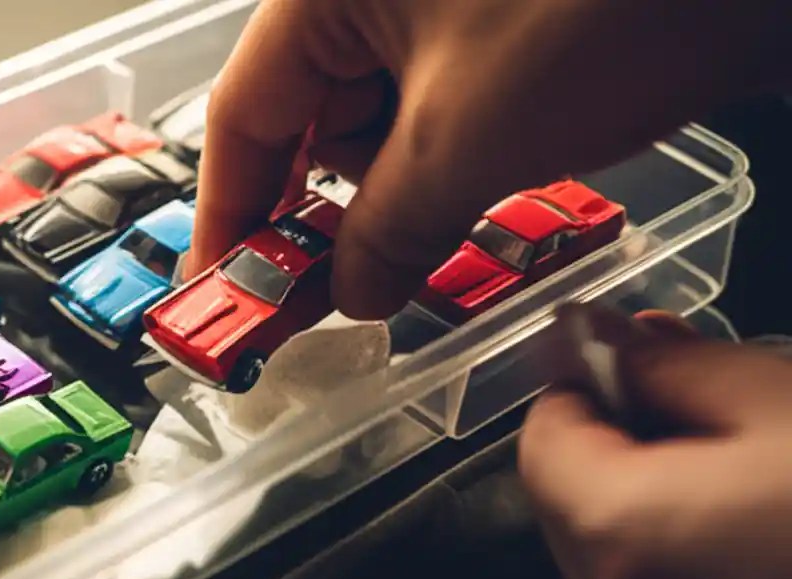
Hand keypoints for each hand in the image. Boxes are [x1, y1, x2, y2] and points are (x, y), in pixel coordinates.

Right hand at [189, 0, 790, 317]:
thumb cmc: (602, 5)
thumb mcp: (466, 138)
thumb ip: (387, 228)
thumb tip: (355, 292)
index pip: (243, 113)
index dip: (228, 213)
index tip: (223, 289)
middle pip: (309, 123)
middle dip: (313, 217)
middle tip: (312, 300)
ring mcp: (438, 12)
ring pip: (379, 128)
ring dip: (385, 206)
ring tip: (392, 271)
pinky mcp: (498, 34)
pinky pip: (438, 118)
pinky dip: (439, 178)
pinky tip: (448, 226)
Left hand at [519, 306, 791, 578]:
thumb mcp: (780, 403)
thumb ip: (674, 369)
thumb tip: (604, 338)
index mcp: (620, 532)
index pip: (541, 441)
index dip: (577, 382)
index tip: (625, 349)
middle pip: (568, 502)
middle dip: (614, 434)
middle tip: (689, 384)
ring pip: (622, 554)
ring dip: (656, 488)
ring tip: (742, 446)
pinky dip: (696, 547)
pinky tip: (769, 517)